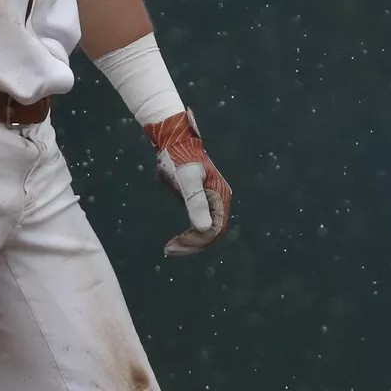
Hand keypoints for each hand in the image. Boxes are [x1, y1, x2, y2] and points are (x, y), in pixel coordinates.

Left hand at [145, 111, 232, 255]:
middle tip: (169, 250)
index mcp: (220, 197)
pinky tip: (175, 237)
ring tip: (170, 247)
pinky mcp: (202, 200)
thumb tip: (204, 229)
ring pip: (205, 230)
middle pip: (211, 233)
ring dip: (190, 241)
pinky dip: (188, 233)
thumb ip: (196, 203)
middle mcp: (220, 201)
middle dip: (192, 244)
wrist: (174, 140)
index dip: (197, 242)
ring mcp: (212, 201)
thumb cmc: (179, 157)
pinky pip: (199, 222)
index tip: (177, 246)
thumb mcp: (186, 180)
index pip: (214, 230)